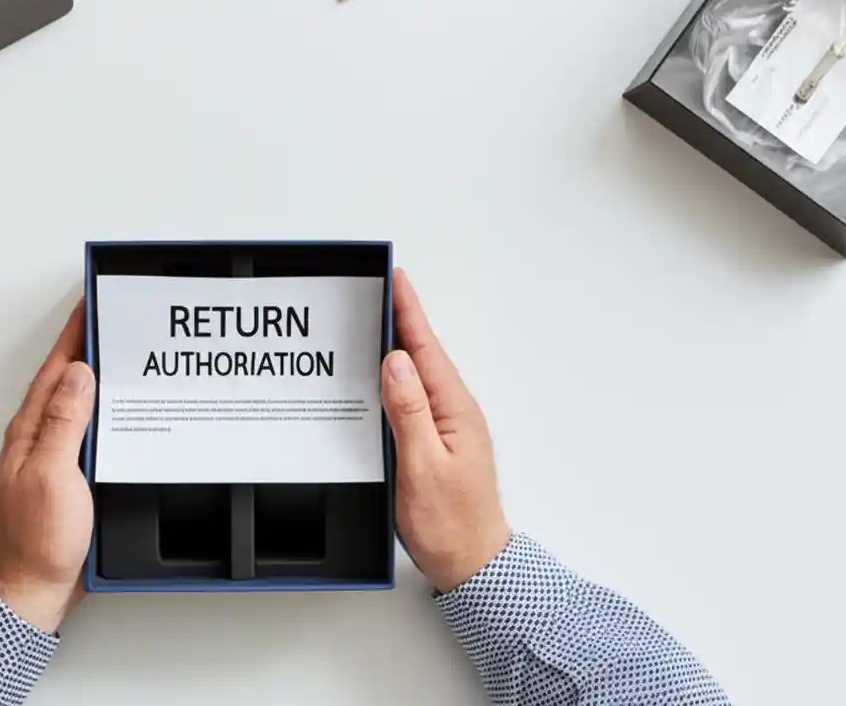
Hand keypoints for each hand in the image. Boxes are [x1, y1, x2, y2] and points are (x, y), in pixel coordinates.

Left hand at [0, 299, 96, 632]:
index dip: (75, 334)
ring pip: (75, 405)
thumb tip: (79, 373)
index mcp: (30, 432)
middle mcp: (37, 440)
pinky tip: (116, 413)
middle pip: (64, 380)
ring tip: (117, 354)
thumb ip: (65, 422)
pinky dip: (102, 413)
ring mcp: (50, 459)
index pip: (57, 368)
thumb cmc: (37, 542)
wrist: (31, 591)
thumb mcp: (54, 475)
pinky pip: (85, 432)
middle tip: (110, 318)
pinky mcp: (65, 479)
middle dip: (87, 346)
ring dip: (95, 378)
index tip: (92, 304)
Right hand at [381, 270, 510, 592]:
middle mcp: (454, 413)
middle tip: (376, 290)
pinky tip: (381, 378)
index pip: (425, 350)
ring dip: (396, 348)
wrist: (471, 564)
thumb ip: (409, 413)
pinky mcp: (436, 442)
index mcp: (454, 411)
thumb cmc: (450, 524)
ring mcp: (446, 427)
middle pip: (421, 356)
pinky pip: (413, 399)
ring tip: (374, 322)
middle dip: (399, 321)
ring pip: (416, 377)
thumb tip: (396, 364)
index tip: (395, 280)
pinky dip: (396, 381)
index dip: (409, 313)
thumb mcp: (423, 467)